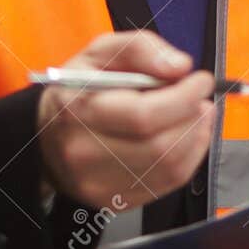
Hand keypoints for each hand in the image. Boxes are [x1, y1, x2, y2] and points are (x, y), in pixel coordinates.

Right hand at [36, 31, 214, 209]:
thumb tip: (179, 66)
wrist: (47, 136)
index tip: (200, 80)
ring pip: (169, 167)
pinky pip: (167, 184)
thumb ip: (140, 48)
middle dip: (192, 118)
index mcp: (79, 110)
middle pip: (160, 146)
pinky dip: (189, 158)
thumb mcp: (100, 52)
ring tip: (197, 114)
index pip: (142, 116)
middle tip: (201, 99)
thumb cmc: (78, 90)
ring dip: (196, 137)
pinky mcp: (114, 200)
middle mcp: (85, 152)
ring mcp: (98, 183)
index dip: (182, 99)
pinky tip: (188, 137)